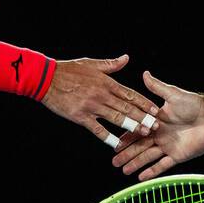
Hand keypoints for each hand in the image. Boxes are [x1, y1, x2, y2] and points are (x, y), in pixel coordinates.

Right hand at [41, 54, 158, 147]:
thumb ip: (111, 64)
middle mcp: (102, 95)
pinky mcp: (80, 116)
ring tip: (143, 133)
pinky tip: (116, 144)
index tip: (155, 110)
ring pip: (116, 118)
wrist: (46, 79)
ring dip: (131, 126)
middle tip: (156, 126)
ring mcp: (92, 106)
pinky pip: (97, 129)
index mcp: (106, 82)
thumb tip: (126, 58)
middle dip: (143, 117)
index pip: (130, 94)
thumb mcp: (92, 63)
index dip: (144, 103)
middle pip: (127, 107)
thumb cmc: (68, 70)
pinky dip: (107, 137)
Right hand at [111, 71, 203, 179]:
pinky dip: (152, 172)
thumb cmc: (195, 104)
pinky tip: (141, 177)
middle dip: (126, 154)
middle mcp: (160, 135)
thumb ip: (157, 87)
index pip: (136, 131)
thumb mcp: (173, 94)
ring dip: (135, 164)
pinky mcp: (178, 155)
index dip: (125, 138)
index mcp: (156, 122)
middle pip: (139, 147)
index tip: (113, 143)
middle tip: (113, 161)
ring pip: (147, 157)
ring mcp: (168, 146)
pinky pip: (162, 165)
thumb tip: (145, 73)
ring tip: (123, 170)